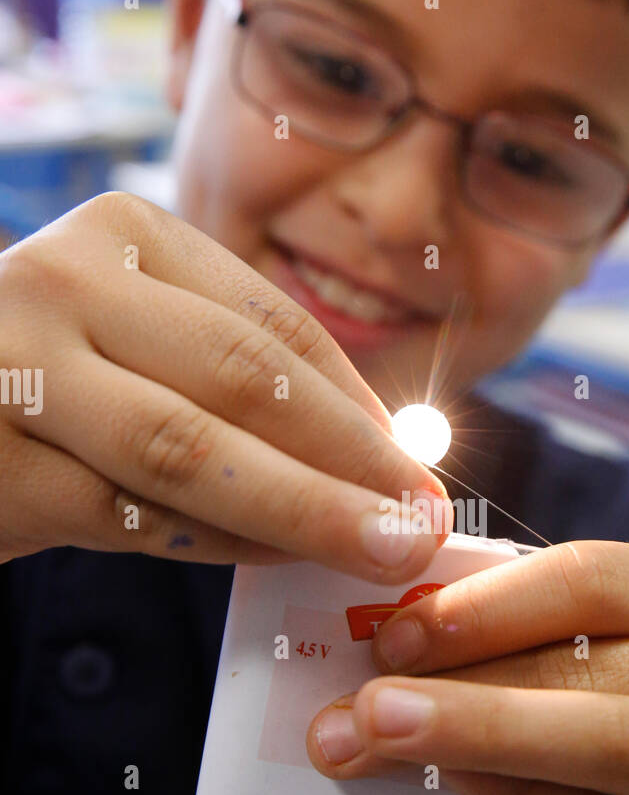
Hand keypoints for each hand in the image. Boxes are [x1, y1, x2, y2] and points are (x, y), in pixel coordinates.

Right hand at [0, 193, 449, 578]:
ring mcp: (17, 371)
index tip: (420, 470)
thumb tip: (380, 452)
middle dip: (350, 461)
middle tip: (421, 524)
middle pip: (242, 379)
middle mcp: (67, 284)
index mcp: (126, 234)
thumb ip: (233, 375)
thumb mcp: (138, 334)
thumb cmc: (52, 377)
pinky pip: (126, 516)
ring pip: (187, 450)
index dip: (360, 408)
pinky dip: (210, 541)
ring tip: (377, 551)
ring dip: (299, 510)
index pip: (273, 324)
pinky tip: (270, 560)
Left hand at [307, 541, 628, 794]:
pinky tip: (447, 787)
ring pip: (591, 735)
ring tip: (368, 736)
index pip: (589, 576)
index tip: (390, 630)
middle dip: (450, 677)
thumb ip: (547, 653)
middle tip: (352, 700)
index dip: (483, 601)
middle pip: (580, 658)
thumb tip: (397, 647)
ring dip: (465, 732)